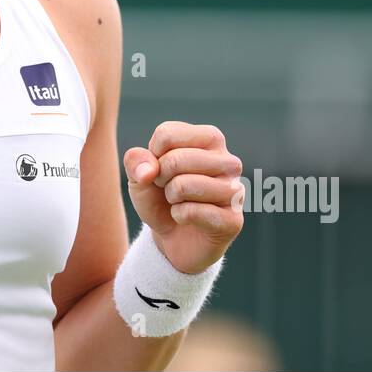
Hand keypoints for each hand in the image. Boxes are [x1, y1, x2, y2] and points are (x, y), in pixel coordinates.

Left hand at [122, 121, 243, 273]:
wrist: (173, 237)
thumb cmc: (160, 198)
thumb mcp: (139, 176)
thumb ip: (136, 161)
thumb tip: (149, 170)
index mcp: (210, 139)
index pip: (167, 134)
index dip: (153, 155)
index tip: (161, 168)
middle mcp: (228, 161)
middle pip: (175, 158)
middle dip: (161, 178)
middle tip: (169, 189)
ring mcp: (235, 190)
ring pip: (185, 185)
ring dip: (172, 197)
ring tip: (179, 201)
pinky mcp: (233, 220)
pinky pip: (192, 212)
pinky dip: (179, 216)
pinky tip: (187, 218)